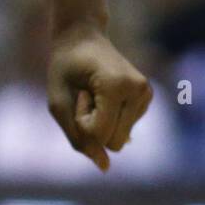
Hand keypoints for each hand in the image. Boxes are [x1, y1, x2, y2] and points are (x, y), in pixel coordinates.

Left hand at [46, 22, 152, 171]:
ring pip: (120, 140)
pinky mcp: (147, 99)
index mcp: (118, 85)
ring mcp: (146, 94)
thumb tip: (104, 167)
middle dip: (93, 125)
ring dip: (101, 122)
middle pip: (114, 143)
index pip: (100, 134)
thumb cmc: (64, 66)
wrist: (81, 37)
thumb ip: (77, 137)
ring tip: (94, 92)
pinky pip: (125, 131)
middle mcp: (139, 90)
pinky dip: (111, 119)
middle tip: (85, 93)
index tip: (78, 92)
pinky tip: (103, 95)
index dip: (81, 121)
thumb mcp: (57, 102)